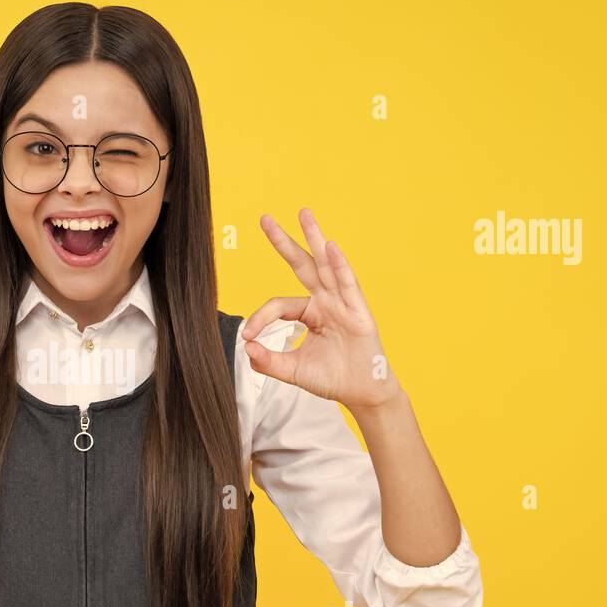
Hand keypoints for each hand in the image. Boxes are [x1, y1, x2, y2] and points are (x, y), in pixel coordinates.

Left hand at [241, 208, 402, 411]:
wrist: (361, 393)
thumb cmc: (331, 378)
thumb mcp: (293, 371)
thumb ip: (268, 361)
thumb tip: (245, 347)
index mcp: (309, 312)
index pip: (279, 305)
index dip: (260, 317)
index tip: (248, 336)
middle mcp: (325, 301)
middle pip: (302, 265)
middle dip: (284, 242)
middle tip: (265, 219)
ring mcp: (343, 303)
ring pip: (325, 266)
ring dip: (315, 238)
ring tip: (304, 214)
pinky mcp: (359, 312)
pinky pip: (348, 284)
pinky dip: (339, 265)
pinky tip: (330, 247)